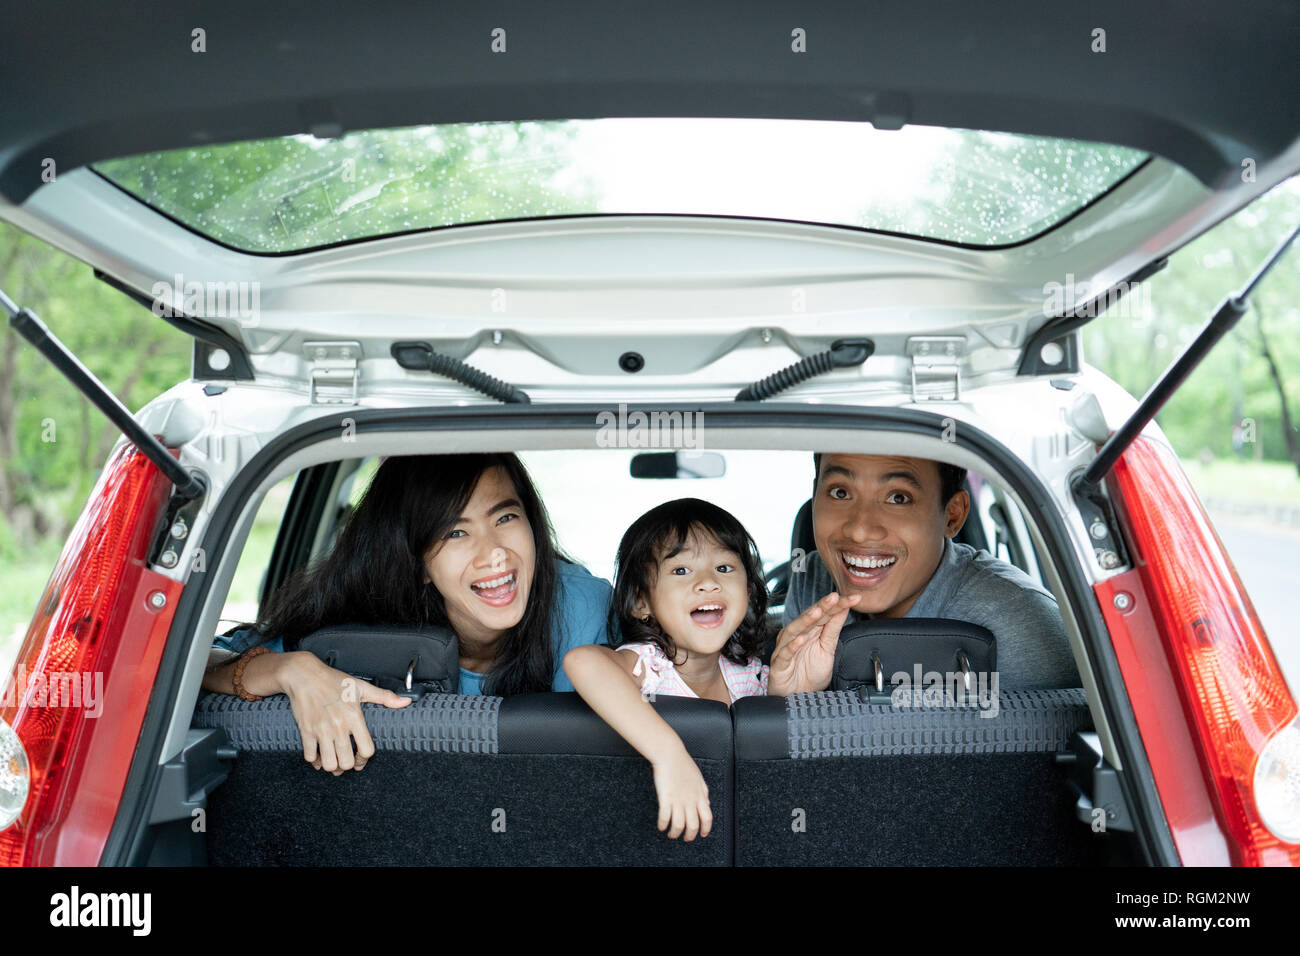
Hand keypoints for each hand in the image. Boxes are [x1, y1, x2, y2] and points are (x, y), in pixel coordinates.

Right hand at [274, 652, 411, 774]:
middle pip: (347, 762)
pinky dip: (315, 761)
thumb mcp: (361, 686)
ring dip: (333, 766)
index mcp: (354, 716)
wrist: (304, 675)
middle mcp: (338, 726)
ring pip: (329, 764)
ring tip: (335, 761)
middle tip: (349, 761)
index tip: (362, 756)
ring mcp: (321, 730)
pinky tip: (319, 755)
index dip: (366, 757)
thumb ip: (384, 697)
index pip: (366, 749)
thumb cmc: (332, 680)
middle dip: (349, 765)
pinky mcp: (306, 731)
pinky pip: (310, 756)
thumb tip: (405, 702)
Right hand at [651, 747, 711, 840]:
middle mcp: (690, 800)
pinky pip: (665, 818)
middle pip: (693, 825)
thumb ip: (704, 791)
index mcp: (700, 795)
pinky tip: (661, 826)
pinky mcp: (665, 798)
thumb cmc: (683, 763)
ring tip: (671, 834)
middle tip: (685, 838)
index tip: (702, 834)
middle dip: (690, 836)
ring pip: (679, 825)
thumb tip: (707, 803)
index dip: (706, 829)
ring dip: (675, 833)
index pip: (707, 817)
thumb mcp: (699, 778)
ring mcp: (678, 800)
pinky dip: (663, 825)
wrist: (670, 754)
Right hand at [768, 591, 860, 694]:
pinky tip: (800, 640)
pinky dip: (792, 646)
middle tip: (835, 597)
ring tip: (817, 612)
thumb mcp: (827, 648)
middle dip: (822, 606)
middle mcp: (797, 635)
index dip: (838, 605)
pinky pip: (785, 653)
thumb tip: (843, 608)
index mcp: (809, 630)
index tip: (853, 598)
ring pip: (795, 630)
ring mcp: (786, 648)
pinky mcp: (779, 663)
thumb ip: (833, 628)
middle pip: (810, 618)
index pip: (825, 614)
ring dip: (806, 620)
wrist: (797, 697)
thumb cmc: (809, 673)